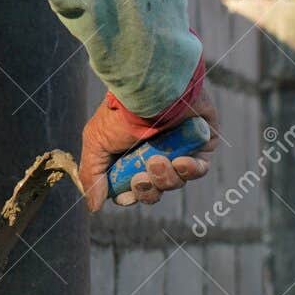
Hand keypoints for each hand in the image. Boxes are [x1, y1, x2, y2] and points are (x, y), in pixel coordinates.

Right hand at [79, 86, 218, 210]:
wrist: (151, 88)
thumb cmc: (122, 112)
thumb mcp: (96, 142)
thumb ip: (93, 175)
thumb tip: (95, 206)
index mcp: (130, 154)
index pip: (133, 188)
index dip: (132, 195)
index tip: (127, 192)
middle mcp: (155, 152)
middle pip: (155, 190)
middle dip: (148, 189)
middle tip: (142, 175)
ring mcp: (179, 149)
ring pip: (176, 181)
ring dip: (165, 178)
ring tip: (158, 160)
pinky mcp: (201, 144)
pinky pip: (199, 169)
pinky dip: (191, 171)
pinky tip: (182, 161)